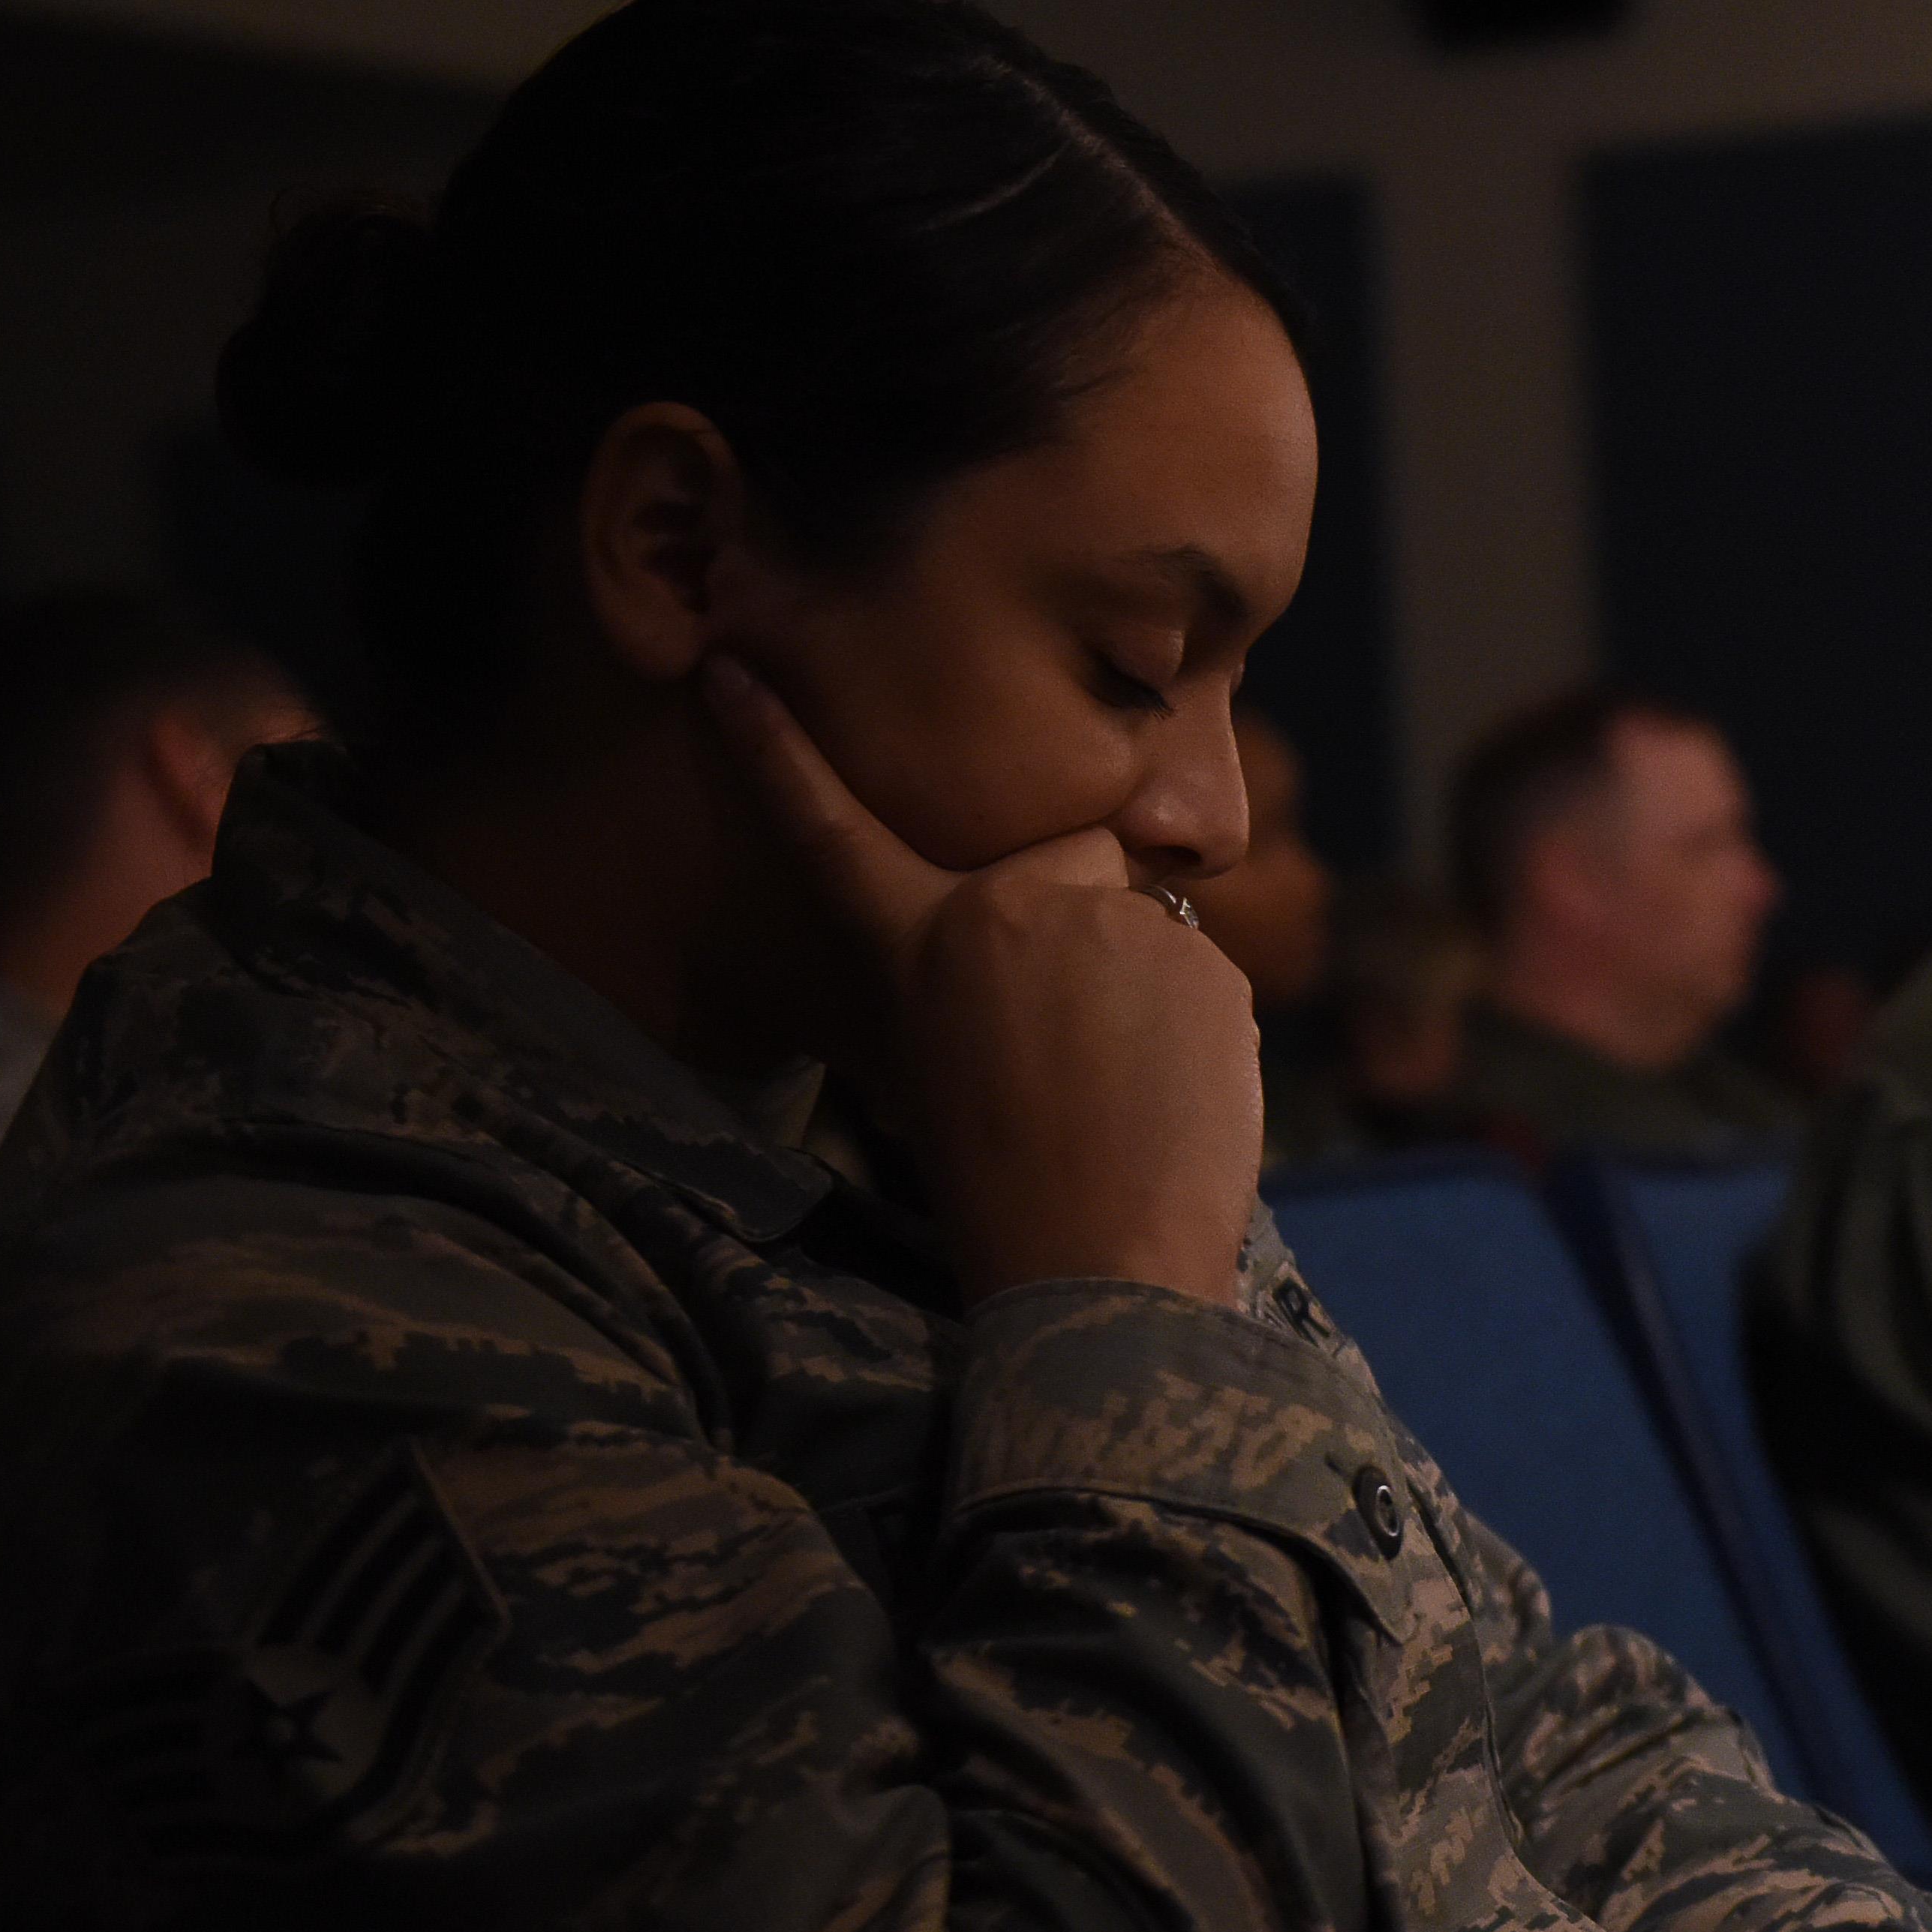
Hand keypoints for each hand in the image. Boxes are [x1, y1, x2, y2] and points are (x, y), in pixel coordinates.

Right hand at [697, 653, 1260, 1303]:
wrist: (1096, 1262)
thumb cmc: (1004, 1188)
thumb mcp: (934, 1067)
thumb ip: (971, 973)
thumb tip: (1034, 940)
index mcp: (921, 943)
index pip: (835, 831)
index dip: (777, 752)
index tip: (728, 669)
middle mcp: (1011, 907)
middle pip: (1065, 859)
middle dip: (1077, 924)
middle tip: (1073, 1048)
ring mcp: (1115, 924)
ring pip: (1138, 919)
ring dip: (1138, 982)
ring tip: (1120, 1091)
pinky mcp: (1203, 960)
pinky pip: (1198, 971)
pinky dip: (1191, 1024)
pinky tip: (1170, 1099)